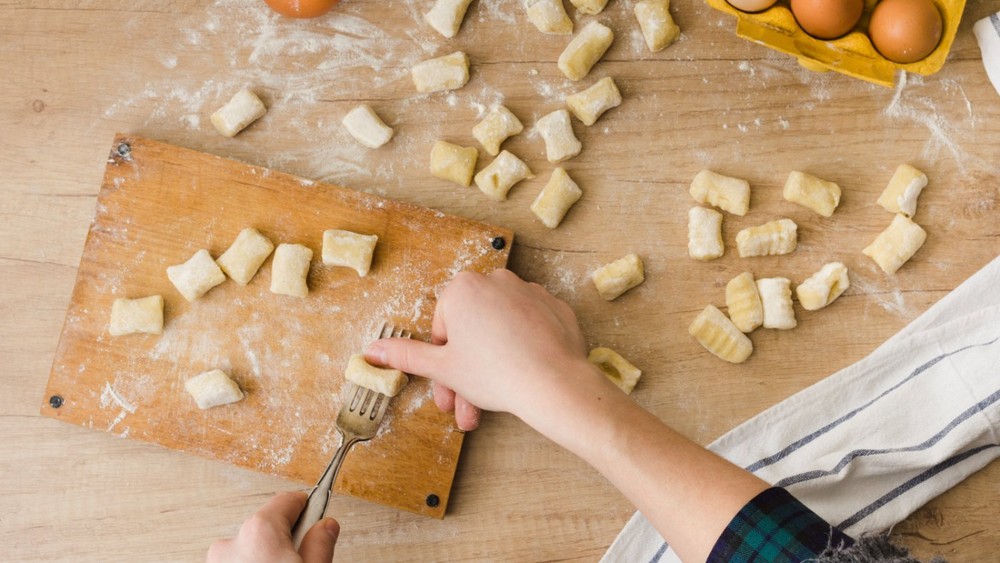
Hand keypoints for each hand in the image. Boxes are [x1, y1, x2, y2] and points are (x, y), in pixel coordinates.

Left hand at [208, 491, 338, 562]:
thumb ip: (320, 545)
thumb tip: (326, 527)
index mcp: (260, 532)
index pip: (288, 501)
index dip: (308, 506)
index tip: (318, 512)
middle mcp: (231, 542)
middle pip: (268, 526)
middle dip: (285, 538)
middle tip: (302, 557)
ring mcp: (217, 560)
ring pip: (249, 548)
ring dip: (265, 556)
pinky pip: (236, 561)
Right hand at [365, 269, 609, 431]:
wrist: (553, 383)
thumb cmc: (494, 373)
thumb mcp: (442, 367)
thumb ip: (405, 355)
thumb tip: (372, 349)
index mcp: (463, 288)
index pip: (443, 330)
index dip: (443, 365)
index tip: (449, 391)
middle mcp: (496, 280)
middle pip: (473, 332)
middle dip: (467, 374)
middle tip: (467, 407)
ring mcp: (529, 291)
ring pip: (500, 331)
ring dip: (494, 364)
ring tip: (496, 399)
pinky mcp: (554, 307)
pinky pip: (530, 328)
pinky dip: (524, 349)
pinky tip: (524, 375)